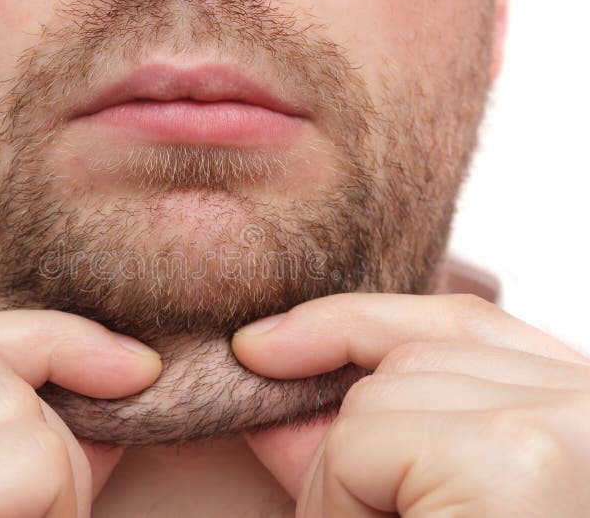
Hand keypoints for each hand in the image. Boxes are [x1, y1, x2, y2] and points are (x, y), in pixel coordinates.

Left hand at [232, 293, 589, 515]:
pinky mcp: (512, 460)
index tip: (263, 343)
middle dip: (353, 436)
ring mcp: (560, 426)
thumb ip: (364, 427)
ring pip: (374, 399)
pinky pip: (360, 445)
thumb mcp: (415, 483)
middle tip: (364, 513)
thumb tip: (269, 357)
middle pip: (412, 357)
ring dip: (345, 486)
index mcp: (578, 408)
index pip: (461, 324)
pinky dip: (341, 503)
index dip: (352, 323)